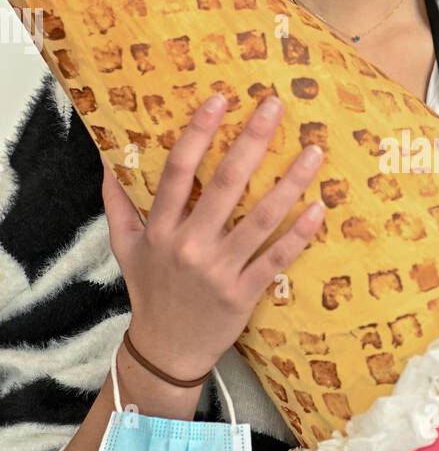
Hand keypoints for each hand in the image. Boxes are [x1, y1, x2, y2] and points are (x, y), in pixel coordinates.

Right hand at [101, 93, 324, 377]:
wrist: (165, 351)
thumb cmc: (150, 293)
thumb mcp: (125, 249)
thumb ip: (118, 205)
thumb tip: (108, 163)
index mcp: (160, 228)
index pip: (179, 169)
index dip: (199, 131)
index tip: (220, 99)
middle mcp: (189, 244)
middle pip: (225, 183)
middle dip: (253, 140)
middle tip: (276, 106)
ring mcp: (218, 269)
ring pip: (260, 217)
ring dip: (290, 181)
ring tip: (314, 152)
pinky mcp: (243, 293)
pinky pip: (275, 258)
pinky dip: (299, 233)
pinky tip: (319, 207)